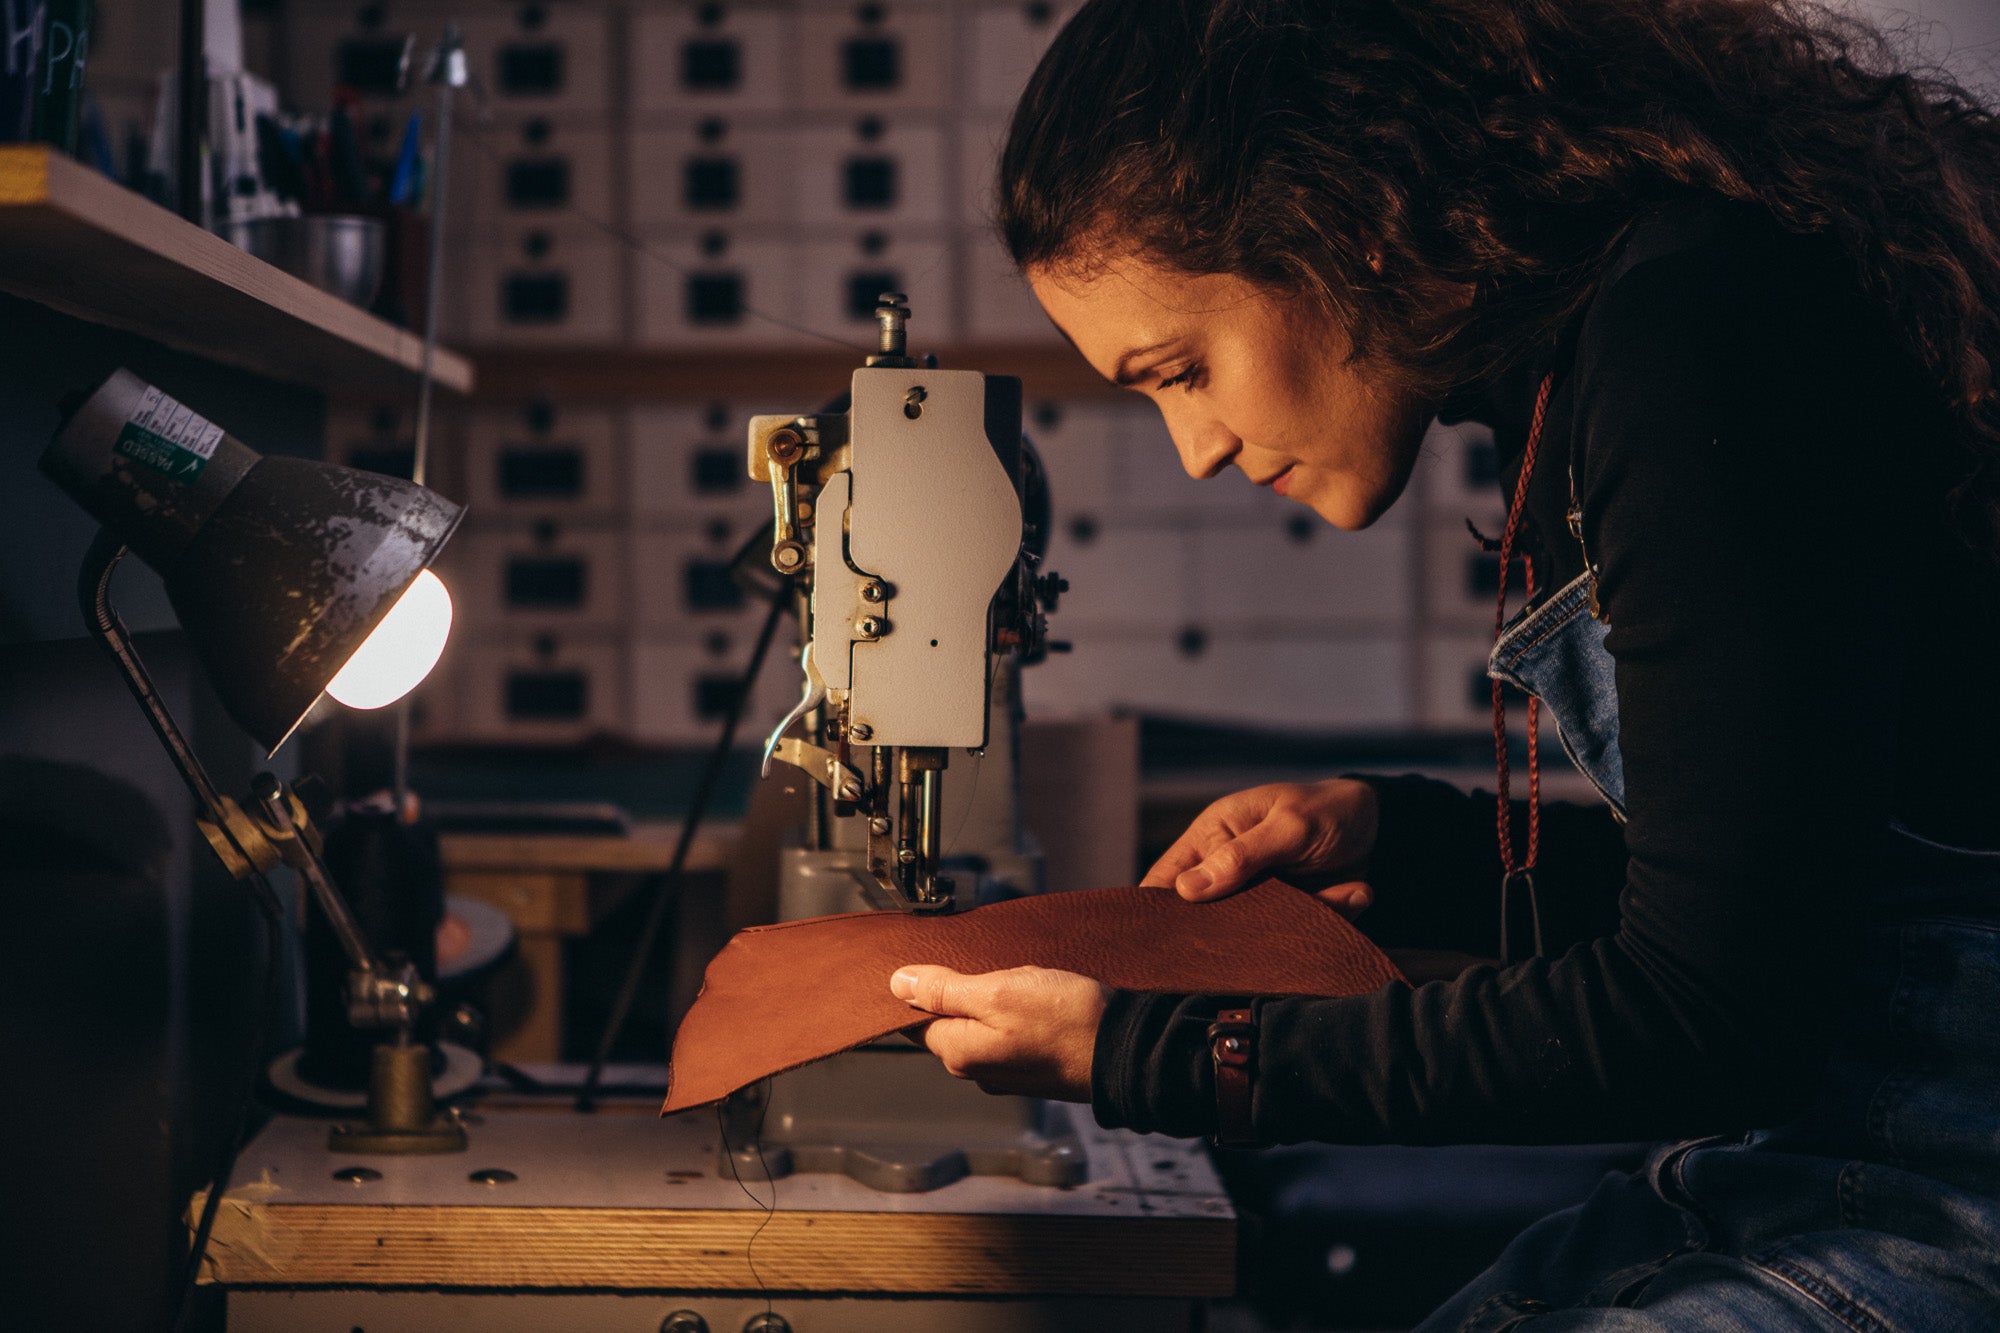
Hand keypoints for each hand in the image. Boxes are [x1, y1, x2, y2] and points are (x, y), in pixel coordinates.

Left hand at [889, 964, 1108, 1102]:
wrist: (1126, 1048)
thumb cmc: (1066, 1020)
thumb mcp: (998, 991)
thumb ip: (945, 989)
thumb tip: (898, 984)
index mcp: (959, 1053)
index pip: (914, 1020)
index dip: (916, 988)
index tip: (929, 960)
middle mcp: (978, 1069)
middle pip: (946, 1022)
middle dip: (955, 991)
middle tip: (980, 962)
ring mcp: (1007, 1070)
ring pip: (979, 1025)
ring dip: (987, 999)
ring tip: (1013, 975)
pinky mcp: (1034, 1065)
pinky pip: (1007, 1032)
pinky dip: (1012, 1011)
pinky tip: (1031, 994)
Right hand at [1143, 777, 1378, 914]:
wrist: (1382, 823)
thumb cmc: (1326, 809)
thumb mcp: (1289, 825)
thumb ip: (1241, 856)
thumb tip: (1185, 890)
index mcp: (1214, 835)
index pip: (1166, 877)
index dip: (1155, 909)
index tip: (1159, 943)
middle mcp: (1228, 868)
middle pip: (1204, 915)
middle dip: (1230, 932)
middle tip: (1264, 929)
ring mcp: (1259, 895)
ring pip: (1254, 931)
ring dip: (1294, 922)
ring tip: (1331, 894)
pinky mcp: (1289, 914)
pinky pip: (1297, 932)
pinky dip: (1328, 918)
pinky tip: (1354, 892)